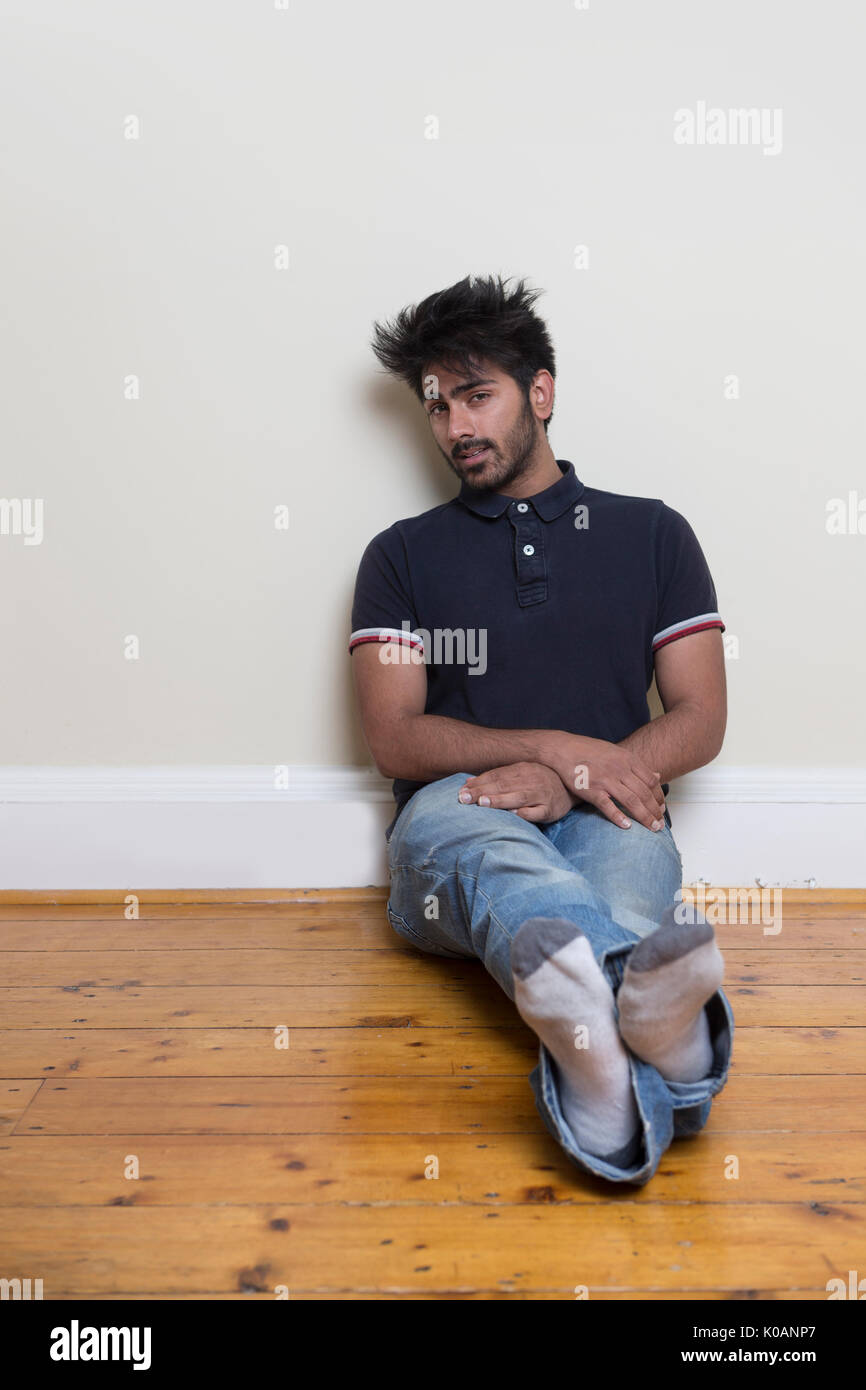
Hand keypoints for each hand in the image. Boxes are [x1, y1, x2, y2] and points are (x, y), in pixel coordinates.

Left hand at [458, 762, 577, 823]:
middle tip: (465, 798)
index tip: (462, 791)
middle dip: (483, 791)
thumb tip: (467, 782)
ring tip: (483, 803)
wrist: (571, 787)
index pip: (496, 776)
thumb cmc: (539, 782)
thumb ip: (495, 778)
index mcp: (522, 769)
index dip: (478, 783)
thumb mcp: (518, 775)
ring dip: (500, 800)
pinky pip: (536, 812)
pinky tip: (512, 815)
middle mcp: (531, 780)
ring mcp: (541, 794)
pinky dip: (525, 813)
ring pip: (518, 797)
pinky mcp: (550, 809)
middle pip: (504, 785)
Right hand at [541, 733, 665, 830]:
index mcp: (628, 760)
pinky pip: (608, 806)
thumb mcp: (617, 753)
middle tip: (660, 824)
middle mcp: (619, 769)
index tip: (662, 808)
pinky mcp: (591, 790)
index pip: (651, 782)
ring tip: (653, 828)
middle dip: (655, 811)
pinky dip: (619, 817)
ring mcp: (605, 780)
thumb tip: (657, 775)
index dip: (659, 797)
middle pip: (644, 794)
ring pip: (632, 801)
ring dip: (645, 817)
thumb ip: (636, 766)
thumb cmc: (590, 751)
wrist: (563, 749)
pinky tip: (627, 826)